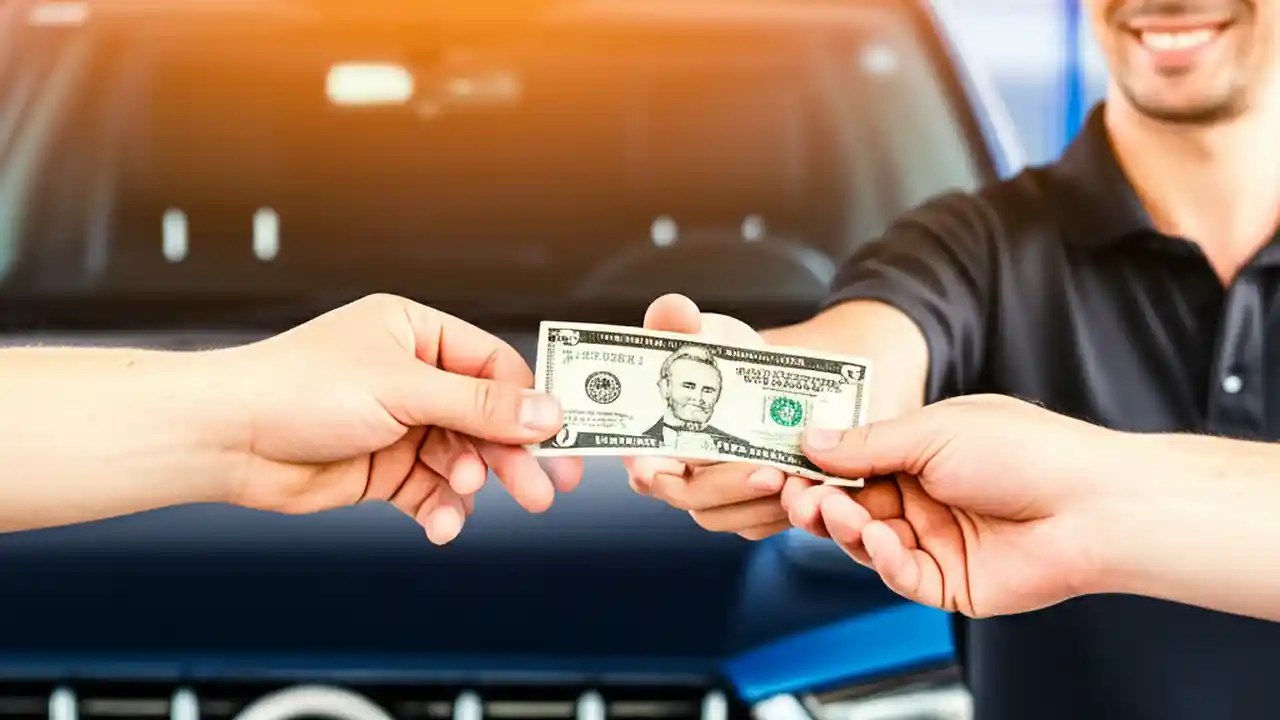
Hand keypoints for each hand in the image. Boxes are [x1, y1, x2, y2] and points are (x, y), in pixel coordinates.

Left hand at [216, 294, 581, 543]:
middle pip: (484, 418)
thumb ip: (478, 407)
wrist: (226, 438)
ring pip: (461, 458)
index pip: (493, 367)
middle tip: (543, 488)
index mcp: (417, 333)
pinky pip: (430, 491)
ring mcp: (399, 425)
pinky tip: (442, 525)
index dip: (528, 403)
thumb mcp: (402, 389)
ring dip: (471, 483)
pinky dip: (441, 509)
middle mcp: (412, 377)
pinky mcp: (383, 469)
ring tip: (467, 497)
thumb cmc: (299, 388)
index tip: (558, 437)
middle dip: (510, 454)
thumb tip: (547, 414)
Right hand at [624, 294, 807, 539]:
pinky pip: (763, 522)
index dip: (658, 474)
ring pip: (731, 517)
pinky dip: (787, 508)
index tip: (690, 460)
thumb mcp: (703, 332)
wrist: (771, 376)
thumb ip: (677, 321)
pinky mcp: (750, 510)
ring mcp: (715, 500)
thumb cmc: (722, 356)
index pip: (643, 470)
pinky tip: (811, 487)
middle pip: (692, 498)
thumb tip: (675, 311)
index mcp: (651, 440)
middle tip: (769, 470)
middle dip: (728, 487)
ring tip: (797, 477)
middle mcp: (677, 478)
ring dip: (763, 503)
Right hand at [786, 395, 1118, 616]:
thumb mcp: (935, 431)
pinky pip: (900, 575)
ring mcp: (934, 541)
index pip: (851, 461)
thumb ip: (868, 443)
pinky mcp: (948, 582)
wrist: (1093, 505)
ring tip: (836, 512)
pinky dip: (884, 559)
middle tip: (795, 494)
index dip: (816, 464)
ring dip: (845, 527)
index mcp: (920, 453)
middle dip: (818, 500)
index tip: (781, 462)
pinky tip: (883, 539)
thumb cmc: (1028, 452)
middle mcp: (923, 498)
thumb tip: (810, 440)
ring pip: (866, 542)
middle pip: (850, 504)